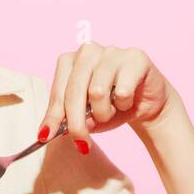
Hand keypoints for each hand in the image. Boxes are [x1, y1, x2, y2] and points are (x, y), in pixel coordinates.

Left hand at [38, 42, 172, 151]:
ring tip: (111, 112)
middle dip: (76, 123)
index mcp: (70, 61)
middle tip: (82, 142)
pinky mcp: (135, 57)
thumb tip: (52, 130)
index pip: (58, 90)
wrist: (146, 103)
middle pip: (74, 92)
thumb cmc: (112, 106)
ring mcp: (111, 51)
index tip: (47, 136)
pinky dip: (124, 104)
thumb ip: (68, 120)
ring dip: (104, 113)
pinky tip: (127, 100)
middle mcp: (88, 51)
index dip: (52, 116)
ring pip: (97, 92)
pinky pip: (122, 90)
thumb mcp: (86, 117)